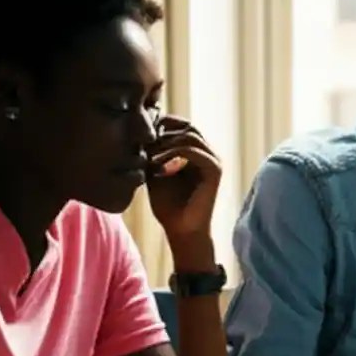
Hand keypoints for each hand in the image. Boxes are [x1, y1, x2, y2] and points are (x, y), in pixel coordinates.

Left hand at [145, 115, 222, 242]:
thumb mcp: (154, 170)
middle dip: (163, 133)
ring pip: (190, 135)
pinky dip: (174, 154)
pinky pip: (194, 151)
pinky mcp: (214, 171)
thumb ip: (153, 150)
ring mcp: (213, 161)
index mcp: (196, 152)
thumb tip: (143, 129)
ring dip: (166, 143)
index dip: (161, 125)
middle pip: (187, 126)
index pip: (181, 125)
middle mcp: (208, 153)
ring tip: (150, 159)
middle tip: (144, 147)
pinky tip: (159, 169)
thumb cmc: (167, 204)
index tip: (140, 138)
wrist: (180, 229)